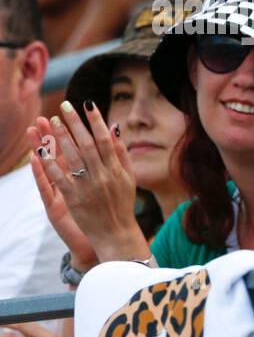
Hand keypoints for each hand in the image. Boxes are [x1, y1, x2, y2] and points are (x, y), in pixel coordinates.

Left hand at [28, 103, 146, 263]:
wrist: (116, 232)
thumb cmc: (122, 203)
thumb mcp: (128, 177)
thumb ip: (121, 152)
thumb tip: (115, 127)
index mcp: (116, 169)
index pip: (105, 139)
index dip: (96, 121)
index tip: (88, 104)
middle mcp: (102, 176)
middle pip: (87, 144)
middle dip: (75, 124)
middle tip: (64, 106)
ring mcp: (88, 187)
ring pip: (72, 158)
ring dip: (61, 138)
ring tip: (52, 121)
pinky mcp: (74, 198)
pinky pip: (59, 178)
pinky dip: (50, 164)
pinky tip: (40, 150)